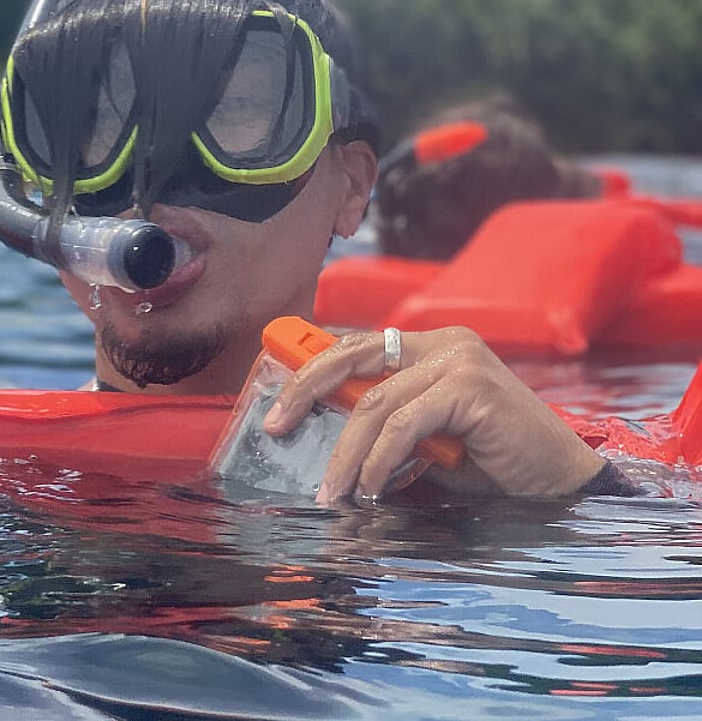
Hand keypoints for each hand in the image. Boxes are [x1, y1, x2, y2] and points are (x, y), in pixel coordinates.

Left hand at [263, 326, 605, 502]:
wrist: (558, 483)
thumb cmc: (490, 463)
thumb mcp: (424, 437)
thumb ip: (384, 424)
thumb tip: (324, 433)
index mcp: (431, 346)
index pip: (356, 347)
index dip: (311, 370)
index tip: (278, 403)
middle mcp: (444, 343)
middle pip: (354, 357)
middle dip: (306, 391)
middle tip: (276, 427)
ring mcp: (459, 360)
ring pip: (375, 402)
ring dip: (346, 453)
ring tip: (332, 491)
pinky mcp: (471, 388)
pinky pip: (404, 425)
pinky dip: (380, 461)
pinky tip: (372, 489)